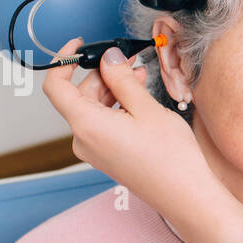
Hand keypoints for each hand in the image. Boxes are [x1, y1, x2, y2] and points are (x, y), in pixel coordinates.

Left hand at [40, 38, 242, 242]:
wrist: (187, 196)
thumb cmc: (170, 159)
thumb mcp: (146, 108)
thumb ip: (121, 79)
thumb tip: (108, 58)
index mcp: (86, 125)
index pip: (55, 86)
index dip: (64, 61)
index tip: (80, 46)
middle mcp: (84, 140)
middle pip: (79, 95)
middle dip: (102, 74)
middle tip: (129, 60)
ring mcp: (95, 150)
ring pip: (94, 109)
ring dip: (113, 90)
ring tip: (140, 78)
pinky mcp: (108, 156)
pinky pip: (104, 124)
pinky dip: (117, 107)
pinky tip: (139, 99)